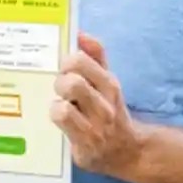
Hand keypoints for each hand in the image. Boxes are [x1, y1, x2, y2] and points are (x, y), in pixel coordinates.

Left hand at [50, 32, 142, 177]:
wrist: (127, 150)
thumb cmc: (108, 109)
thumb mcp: (106, 81)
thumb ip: (96, 55)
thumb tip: (80, 33)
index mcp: (109, 85)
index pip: (83, 60)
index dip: (67, 61)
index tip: (66, 68)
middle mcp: (105, 106)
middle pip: (72, 82)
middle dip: (60, 81)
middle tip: (60, 87)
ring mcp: (95, 127)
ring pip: (63, 106)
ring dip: (57, 101)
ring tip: (61, 103)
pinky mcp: (84, 144)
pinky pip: (61, 122)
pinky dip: (56, 114)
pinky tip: (60, 116)